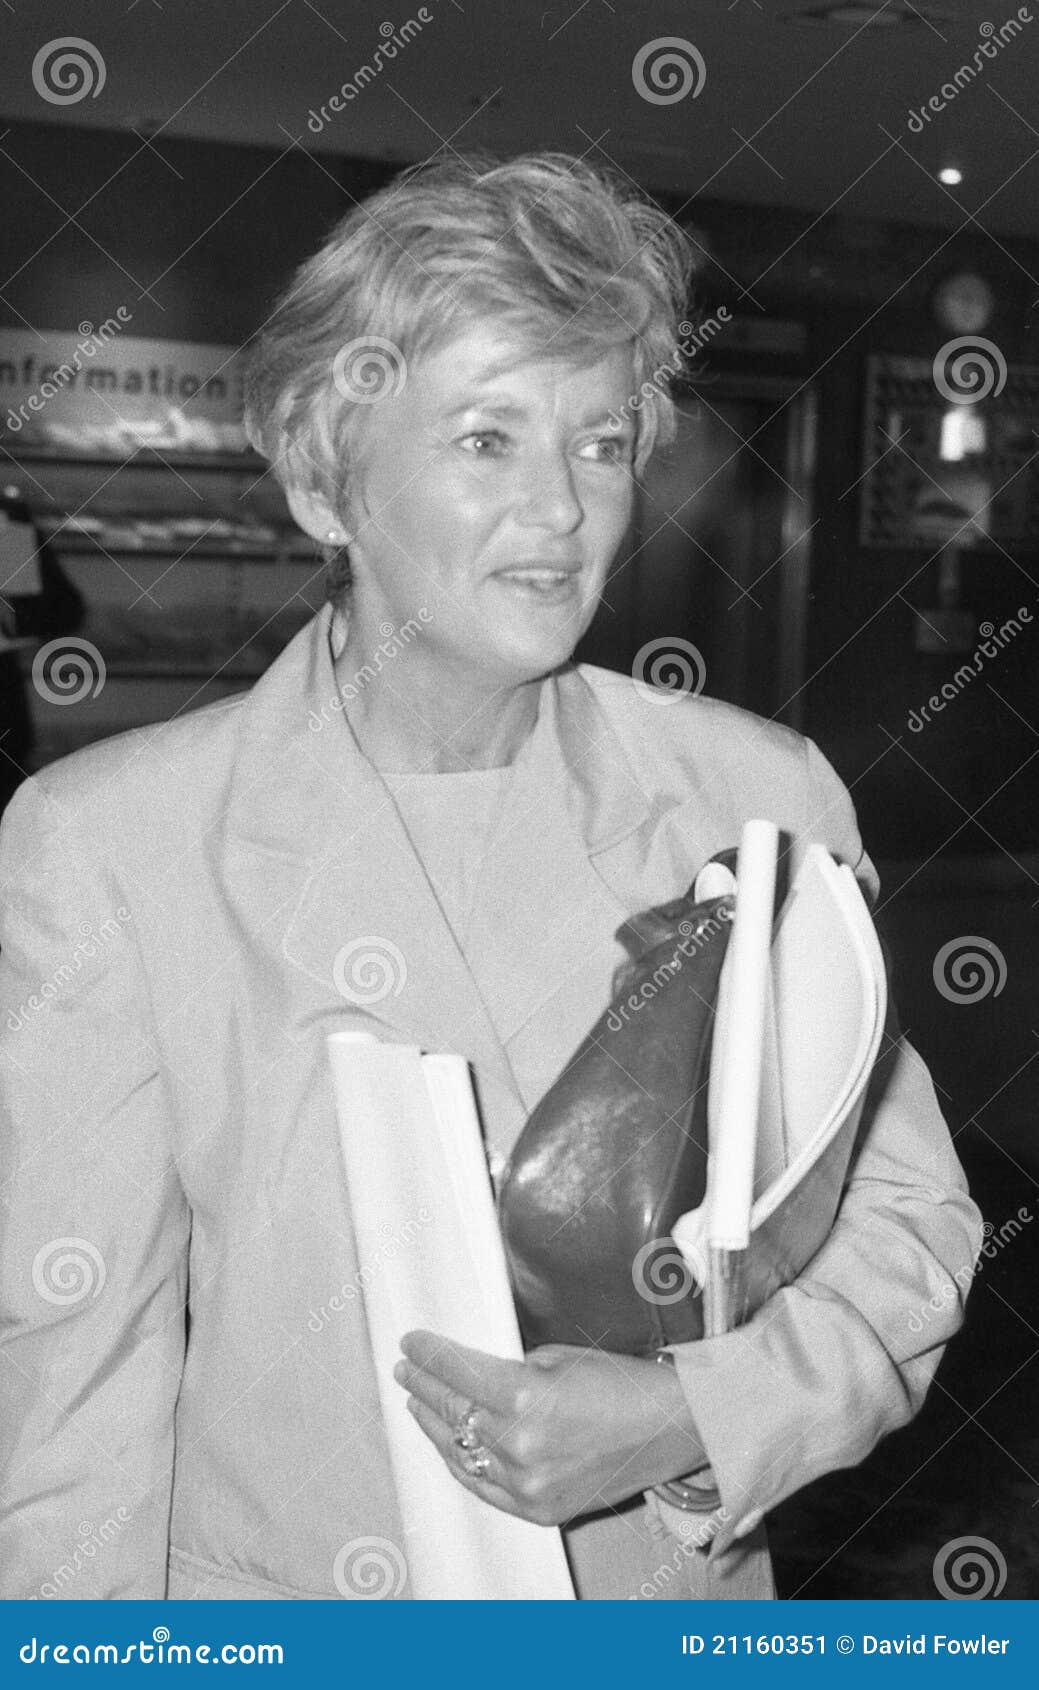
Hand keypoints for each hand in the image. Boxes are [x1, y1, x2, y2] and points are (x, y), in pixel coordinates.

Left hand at [392, 1329, 706, 1525]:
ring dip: (435, 1426)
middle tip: (407, 1369)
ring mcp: (527, 1485)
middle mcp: (519, 1446)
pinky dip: (464, 1463)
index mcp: (523, 1397)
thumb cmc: (621, 1384)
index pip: (455, 1372)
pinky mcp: (538, 1510)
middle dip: (424, 1386)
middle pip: (451, 1412)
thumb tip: (469, 1374)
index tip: (411, 1343)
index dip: (428, 1355)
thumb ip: (507, 1370)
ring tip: (419, 1404)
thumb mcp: (557, 1357)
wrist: (669, 1429)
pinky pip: (484, 1487)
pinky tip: (451, 1444)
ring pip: (461, 1453)